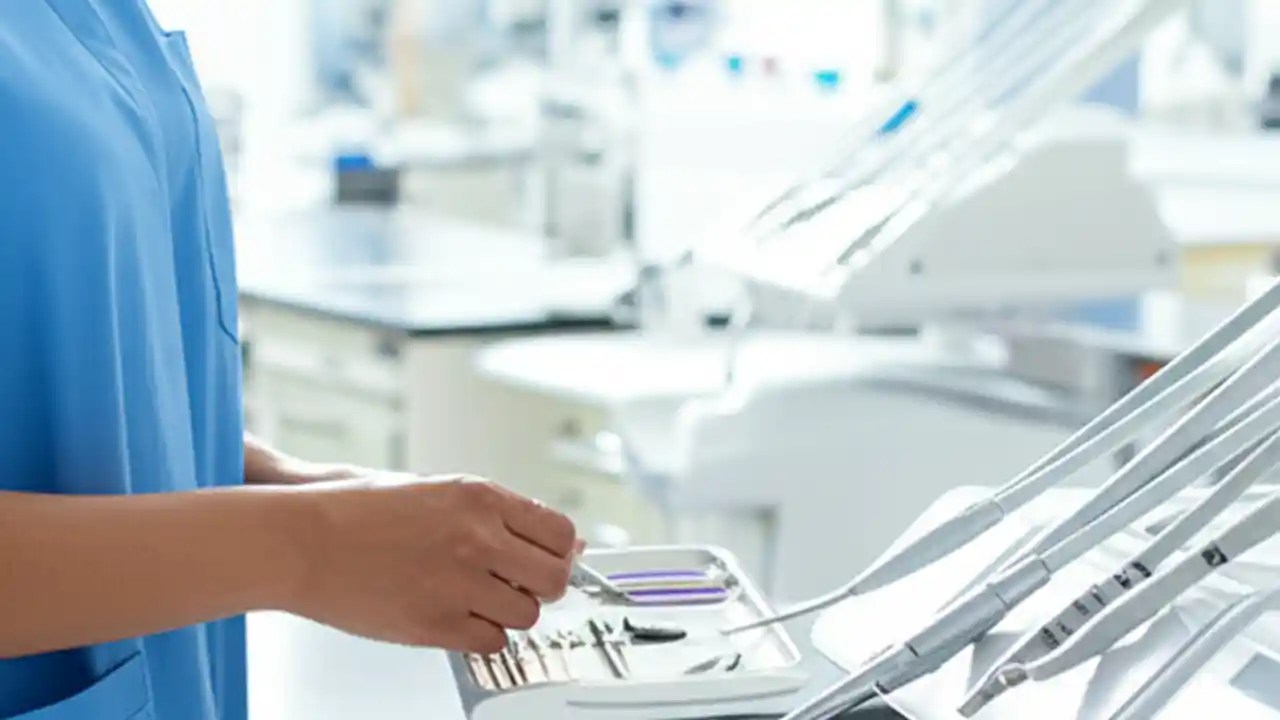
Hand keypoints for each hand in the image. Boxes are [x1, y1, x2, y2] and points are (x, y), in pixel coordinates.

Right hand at [284, 474, 577, 653]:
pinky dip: (481, 636)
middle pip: (554, 579)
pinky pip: (492, 642)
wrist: (300, 541)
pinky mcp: (436, 623)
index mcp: (480, 497)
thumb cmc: (358, 512)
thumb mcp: (437, 492)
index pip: (560, 532)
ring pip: (527, 615)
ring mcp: (459, 583)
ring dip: (508, 612)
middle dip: (542, 586)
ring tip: (473, 599)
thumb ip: (499, 514)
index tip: (548, 559)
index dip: (560, 551)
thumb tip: (565, 542)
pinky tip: (455, 617)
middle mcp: (478, 538)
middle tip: (517, 585)